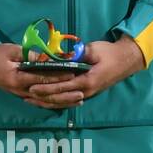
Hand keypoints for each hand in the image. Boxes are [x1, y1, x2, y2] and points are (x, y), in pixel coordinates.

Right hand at [0, 42, 78, 100]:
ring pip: (45, 101)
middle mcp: (20, 91)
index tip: (72, 74)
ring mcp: (22, 95)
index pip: (41, 79)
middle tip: (82, 92)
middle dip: (65, 94)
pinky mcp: (23, 96)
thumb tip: (48, 57)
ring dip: (63, 102)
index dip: (57, 77)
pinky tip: (66, 104)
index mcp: (17, 79)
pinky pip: (41, 102)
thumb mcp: (12, 50)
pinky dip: (54, 103)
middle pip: (46, 94)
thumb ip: (30, 55)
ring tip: (79, 101)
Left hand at [24, 37, 144, 109]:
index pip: (62, 87)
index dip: (46, 88)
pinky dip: (55, 102)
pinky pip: (68, 100)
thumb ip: (79, 53)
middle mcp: (86, 91)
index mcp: (88, 81)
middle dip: (42, 97)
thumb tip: (63, 55)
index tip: (31, 87)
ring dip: (46, 102)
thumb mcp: (95, 49)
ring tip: (31, 101)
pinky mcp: (86, 93)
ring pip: (63, 102)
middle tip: (25, 95)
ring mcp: (87, 94)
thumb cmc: (110, 53)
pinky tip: (45, 101)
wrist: (126, 60)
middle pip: (60, 98)